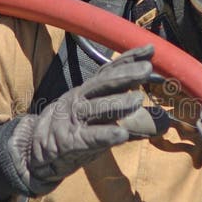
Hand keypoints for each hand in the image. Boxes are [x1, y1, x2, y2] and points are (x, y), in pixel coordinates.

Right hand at [0, 45, 168, 197]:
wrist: (35, 152)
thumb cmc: (75, 133)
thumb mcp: (104, 122)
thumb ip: (134, 122)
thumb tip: (166, 122)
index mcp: (89, 92)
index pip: (110, 71)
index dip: (129, 58)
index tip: (150, 49)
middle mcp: (80, 100)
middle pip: (104, 83)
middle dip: (126, 75)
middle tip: (148, 70)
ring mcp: (73, 119)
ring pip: (96, 107)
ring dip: (117, 103)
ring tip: (138, 100)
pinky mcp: (69, 141)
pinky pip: (89, 137)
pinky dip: (105, 134)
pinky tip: (122, 133)